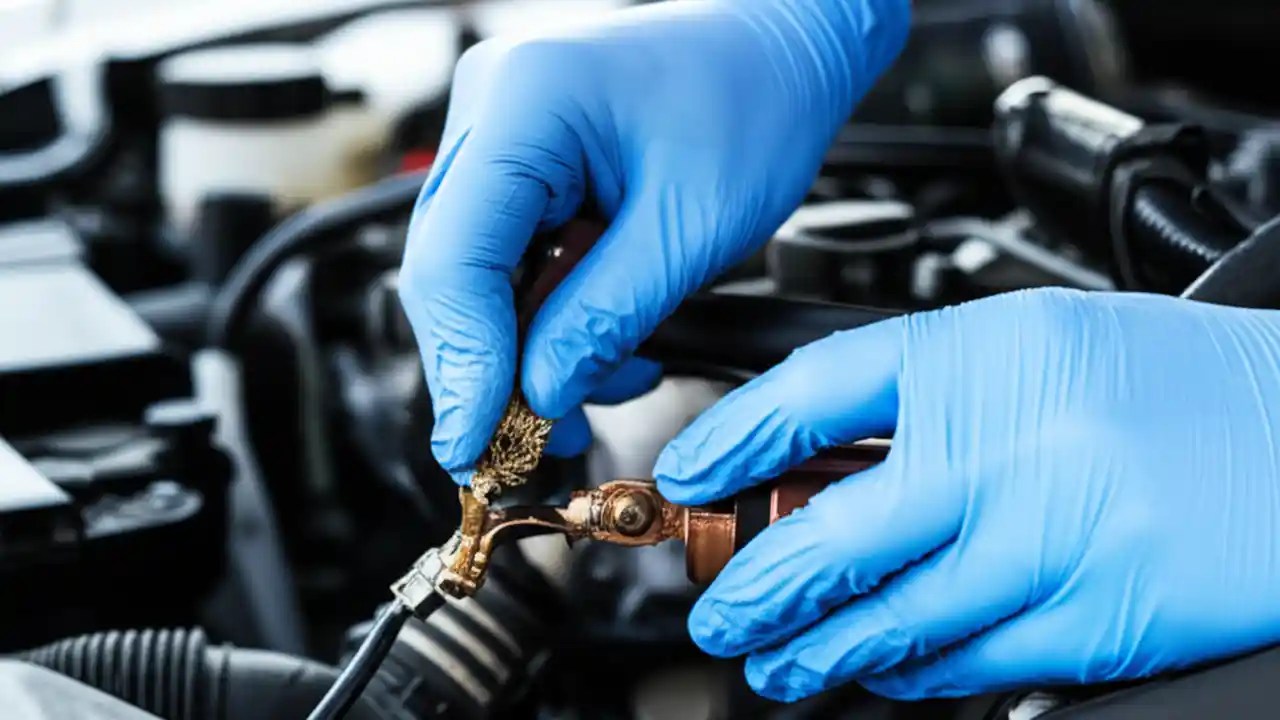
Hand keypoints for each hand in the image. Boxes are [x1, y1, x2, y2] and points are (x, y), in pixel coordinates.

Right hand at [398, 0, 909, 480]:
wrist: (784, 48)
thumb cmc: (756, 100)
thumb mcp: (687, 229)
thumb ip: (604, 318)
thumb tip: (538, 393)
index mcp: (522, 104)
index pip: (454, 258)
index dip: (463, 365)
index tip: (478, 442)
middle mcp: (491, 109)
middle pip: (448, 271)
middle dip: (487, 369)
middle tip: (519, 446)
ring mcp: (501, 132)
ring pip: (474, 274)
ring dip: (521, 352)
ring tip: (580, 403)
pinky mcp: (524, 159)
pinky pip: (509, 256)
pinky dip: (543, 317)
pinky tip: (589, 354)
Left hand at [656, 289, 1279, 700]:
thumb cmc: (1170, 383)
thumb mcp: (1037, 344)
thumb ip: (931, 393)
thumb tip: (819, 454)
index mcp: (983, 356)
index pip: (814, 389)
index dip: (731, 437)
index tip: (689, 473)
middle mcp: (1007, 447)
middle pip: (833, 532)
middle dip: (755, 584)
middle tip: (716, 613)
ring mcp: (1049, 542)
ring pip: (892, 619)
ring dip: (813, 649)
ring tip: (768, 662)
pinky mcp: (1092, 623)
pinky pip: (968, 661)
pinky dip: (905, 670)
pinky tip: (875, 670)